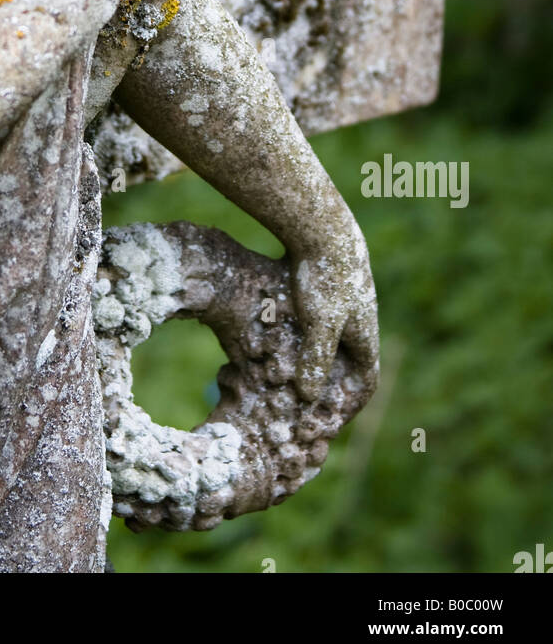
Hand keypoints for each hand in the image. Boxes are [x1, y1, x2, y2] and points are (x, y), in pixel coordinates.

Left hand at [290, 216, 378, 402]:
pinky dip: (302, 333)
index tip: (327, 419)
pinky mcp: (327, 284)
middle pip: (348, 362)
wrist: (322, 225)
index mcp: (364, 333)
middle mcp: (358, 318)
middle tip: (304, 403)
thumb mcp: (319, 323)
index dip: (350, 403)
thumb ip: (316, 359)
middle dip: (329, 384)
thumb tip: (310, 396)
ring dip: (314, 358)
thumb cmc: (324, 276)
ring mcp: (344, 300)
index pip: (366, 381)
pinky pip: (318, 318)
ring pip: (332, 339)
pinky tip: (278, 336)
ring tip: (288, 374)